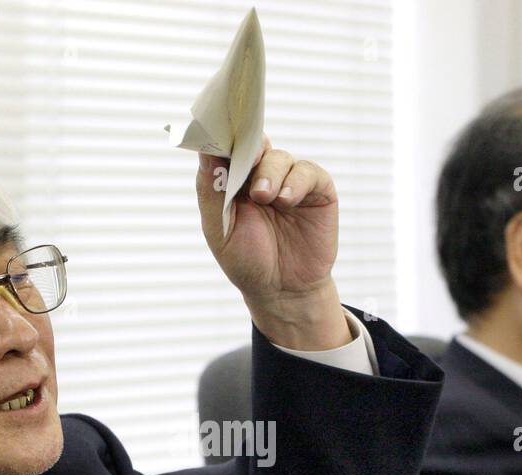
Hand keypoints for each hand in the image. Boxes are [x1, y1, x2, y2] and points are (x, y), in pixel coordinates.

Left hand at [194, 135, 348, 350]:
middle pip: (254, 144)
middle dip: (248, 150)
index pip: (226, 148)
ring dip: (270, 172)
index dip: (222, 139)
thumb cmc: (248, 262)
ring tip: (265, 198)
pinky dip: (296, 182)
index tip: (217, 137)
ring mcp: (289, 181)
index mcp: (233, 182)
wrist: (283, 291)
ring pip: (279, 157)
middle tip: (245, 164)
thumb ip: (211, 193)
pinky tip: (286, 200)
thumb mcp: (219, 232)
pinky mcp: (316, 190)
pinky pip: (307, 172)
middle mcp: (261, 176)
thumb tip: (205, 153)